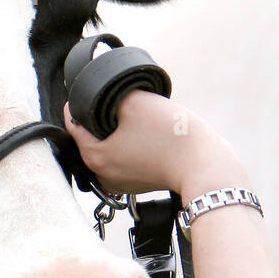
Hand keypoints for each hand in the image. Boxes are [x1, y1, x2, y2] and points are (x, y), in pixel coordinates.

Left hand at [63, 90, 247, 199]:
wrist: (205, 165)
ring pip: (108, 149)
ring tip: (132, 118)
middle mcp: (102, 175)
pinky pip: (124, 160)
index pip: (73, 126)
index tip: (82, 93)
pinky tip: (143, 135)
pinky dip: (128, 146)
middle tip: (114, 103)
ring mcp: (120, 183)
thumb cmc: (171, 136)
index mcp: (94, 156)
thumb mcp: (135, 102)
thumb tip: (102, 95)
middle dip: (98, 120)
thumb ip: (110, 95)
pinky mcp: (138, 184)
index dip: (77, 105)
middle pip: (89, 139)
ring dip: (114, 133)